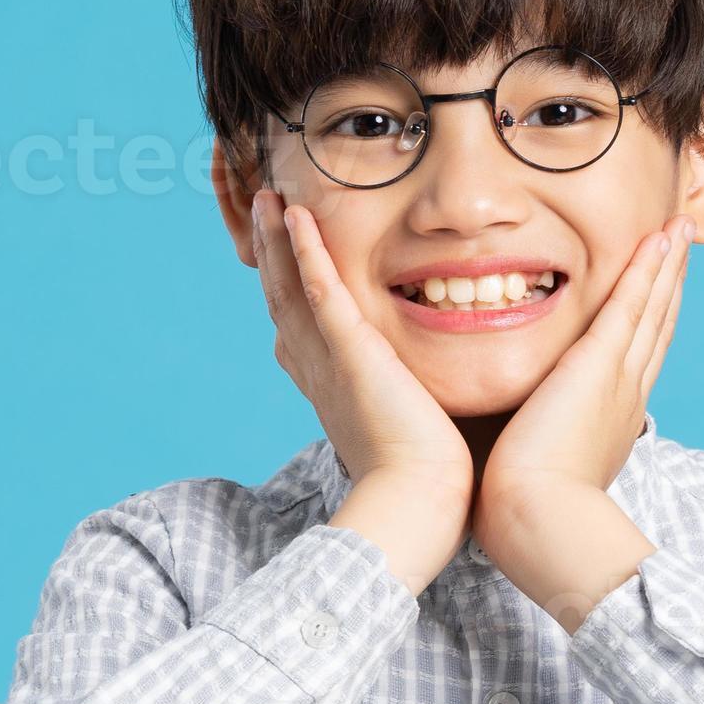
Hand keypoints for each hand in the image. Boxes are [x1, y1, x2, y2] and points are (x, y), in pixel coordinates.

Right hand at [252, 189, 471, 590]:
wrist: (418, 506)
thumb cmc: (426, 480)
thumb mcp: (410, 428)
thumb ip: (414, 399)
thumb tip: (441, 393)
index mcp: (331, 387)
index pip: (301, 328)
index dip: (287, 289)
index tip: (282, 257)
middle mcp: (317, 371)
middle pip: (283, 299)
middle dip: (271, 254)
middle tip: (263, 209)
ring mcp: (328, 360)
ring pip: (291, 287)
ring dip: (276, 240)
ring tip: (268, 198)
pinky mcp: (350, 354)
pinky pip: (320, 291)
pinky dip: (305, 251)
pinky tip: (294, 216)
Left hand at [472, 218, 690, 621]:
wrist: (540, 523)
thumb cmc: (525, 510)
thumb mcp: (535, 472)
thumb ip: (530, 448)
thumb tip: (507, 447)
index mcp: (610, 421)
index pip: (633, 360)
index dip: (648, 323)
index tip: (656, 295)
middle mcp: (624, 395)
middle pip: (654, 328)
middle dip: (667, 286)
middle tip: (679, 248)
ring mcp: (618, 378)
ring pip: (650, 309)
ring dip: (666, 267)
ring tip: (679, 231)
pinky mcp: (599, 365)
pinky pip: (631, 305)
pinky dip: (648, 271)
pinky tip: (659, 240)